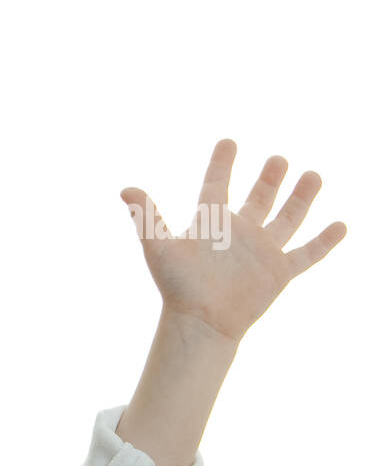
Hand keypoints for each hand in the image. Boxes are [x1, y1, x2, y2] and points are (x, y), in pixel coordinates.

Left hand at [120, 139, 345, 344]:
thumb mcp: (159, 246)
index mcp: (211, 222)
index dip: (221, 164)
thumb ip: (146, 216)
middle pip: (258, 198)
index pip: (217, 184)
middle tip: (279, 158)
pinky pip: (307, 254)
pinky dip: (324, 241)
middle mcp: (238, 233)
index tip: (228, 142)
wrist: (201, 323)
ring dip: (301, 197)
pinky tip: (341, 224)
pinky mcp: (279, 272)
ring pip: (287, 218)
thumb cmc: (177, 286)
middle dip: (269, 178)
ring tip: (313, 173)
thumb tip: (125, 189)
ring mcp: (261, 251)